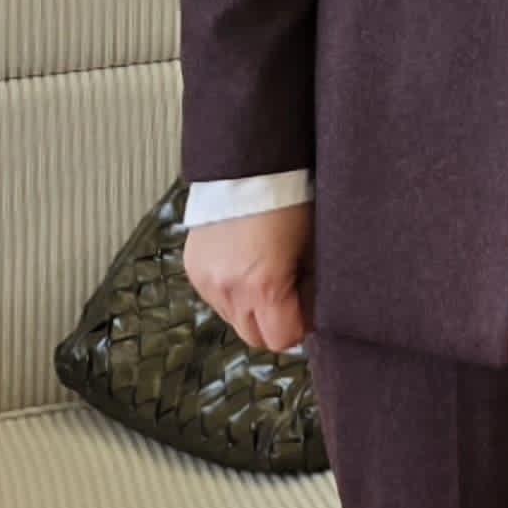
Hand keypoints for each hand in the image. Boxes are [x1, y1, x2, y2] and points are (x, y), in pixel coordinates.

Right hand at [187, 204, 313, 355]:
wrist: (249, 167)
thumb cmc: (289, 200)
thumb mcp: (313, 247)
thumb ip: (313, 289)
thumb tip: (313, 315)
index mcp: (262, 286)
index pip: (282, 340)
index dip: (300, 329)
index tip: (309, 313)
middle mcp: (228, 289)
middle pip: (254, 337)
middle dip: (275, 324)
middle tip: (292, 299)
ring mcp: (206, 280)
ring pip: (234, 319)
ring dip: (252, 310)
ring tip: (268, 276)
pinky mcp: (193, 269)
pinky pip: (216, 298)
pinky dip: (233, 292)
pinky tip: (247, 266)